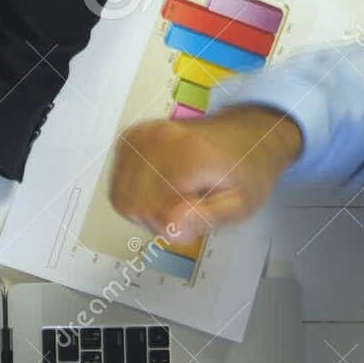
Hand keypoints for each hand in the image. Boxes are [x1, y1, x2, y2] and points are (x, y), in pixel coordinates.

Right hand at [109, 105, 303, 243]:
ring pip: (124, 201)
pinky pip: (119, 187)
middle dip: (161, 218)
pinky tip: (159, 186)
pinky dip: (136, 195)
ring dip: (146, 208)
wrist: (244, 133)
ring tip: (174, 195)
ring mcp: (139, 138)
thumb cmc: (245, 168)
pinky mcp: (128, 141)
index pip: (164, 216)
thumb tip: (173, 229)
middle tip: (189, 205)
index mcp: (189, 154)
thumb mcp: (242, 203)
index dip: (180, 227)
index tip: (201, 214)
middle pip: (138, 209)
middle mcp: (158, 140)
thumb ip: (209, 219)